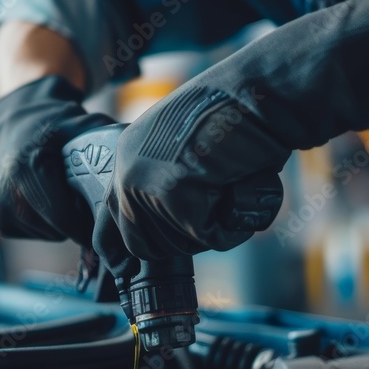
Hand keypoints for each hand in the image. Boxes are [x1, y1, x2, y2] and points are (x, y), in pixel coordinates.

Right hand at [0, 75, 113, 242]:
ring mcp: (1, 209)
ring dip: (63, 220)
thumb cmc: (55, 123)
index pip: (64, 218)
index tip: (108, 221)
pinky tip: (46, 198)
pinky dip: (49, 222)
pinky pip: (39, 234)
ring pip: (51, 234)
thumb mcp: (81, 123)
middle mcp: (8, 192)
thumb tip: (133, 158)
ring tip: (62, 191)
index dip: (90, 225)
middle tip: (82, 194)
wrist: (16, 121)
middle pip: (60, 230)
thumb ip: (105, 139)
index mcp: (27, 168)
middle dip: (79, 218)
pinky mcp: (1, 221)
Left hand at [92, 0, 368, 274]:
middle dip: (184, 238)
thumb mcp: (188, 149)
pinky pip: (206, 237)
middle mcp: (125, 168)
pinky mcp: (173, 194)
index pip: (107, 225)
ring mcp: (145, 182)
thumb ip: (168, 182)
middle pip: (146, 245)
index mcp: (125, 155)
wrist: (260, 93)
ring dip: (212, 229)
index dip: (121, 254)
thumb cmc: (239, 117)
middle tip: (216, 204)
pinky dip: (233, 223)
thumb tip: (169, 225)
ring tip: (230, 186)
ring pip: (179, 245)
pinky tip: (240, 187)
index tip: (124, 274)